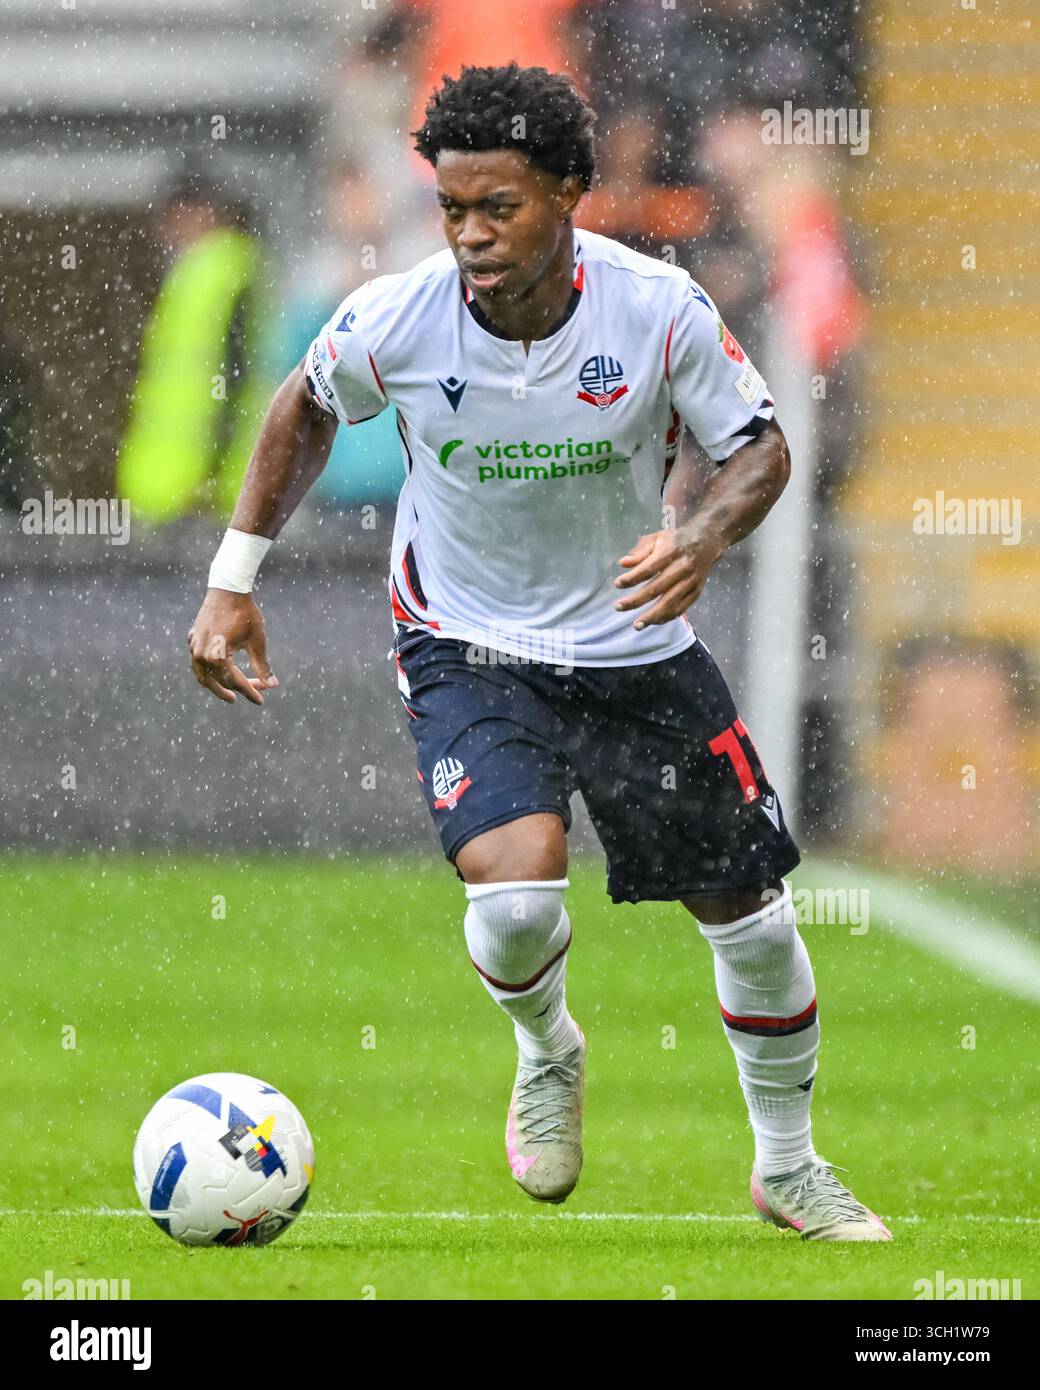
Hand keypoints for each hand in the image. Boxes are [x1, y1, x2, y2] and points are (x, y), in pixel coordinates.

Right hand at [187, 590, 278, 704]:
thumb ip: (262, 666)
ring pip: (202, 676)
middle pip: (219, 681)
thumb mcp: (257, 641)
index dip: (250, 692)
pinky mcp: (192, 639)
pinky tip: (218, 673)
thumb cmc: (246, 614)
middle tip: (252, 694)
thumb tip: (273, 685)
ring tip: (231, 693)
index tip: (260, 701)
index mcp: (217, 656)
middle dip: (238, 689)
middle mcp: (200, 654)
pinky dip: (207, 672)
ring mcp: (193, 646)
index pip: (235, 682)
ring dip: (217, 686)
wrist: (228, 588)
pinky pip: (197, 663)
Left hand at [613, 523, 724, 628]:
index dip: (632, 578)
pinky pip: (681, 609)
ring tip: (636, 625)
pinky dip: (666, 618)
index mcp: (670, 551)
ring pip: (670, 603)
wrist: (706, 543)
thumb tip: (623, 563)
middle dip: (636, 600)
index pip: (648, 568)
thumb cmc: (674, 542)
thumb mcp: (656, 538)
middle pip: (657, 588)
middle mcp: (682, 567)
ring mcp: (691, 582)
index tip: (617, 584)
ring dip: (651, 616)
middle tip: (618, 607)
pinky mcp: (696, 592)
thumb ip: (639, 551)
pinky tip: (652, 622)